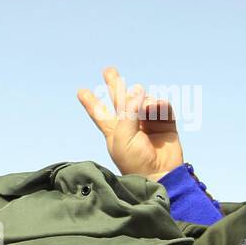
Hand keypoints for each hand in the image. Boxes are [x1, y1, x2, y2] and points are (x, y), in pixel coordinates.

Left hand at [77, 66, 182, 180]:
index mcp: (114, 130)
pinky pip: (162, 105)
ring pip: (144, 100)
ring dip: (144, 100)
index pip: (99, 113)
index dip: (91, 102)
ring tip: (146, 109)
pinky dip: (159, 104)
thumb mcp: (122, 136)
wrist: (160, 174)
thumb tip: (138, 89)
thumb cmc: (135, 160)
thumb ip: (128, 111)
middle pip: (120, 99)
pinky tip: (157, 107)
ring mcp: (148, 123)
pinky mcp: (165, 124)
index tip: (81, 91)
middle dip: (114, 84)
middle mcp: (130, 124)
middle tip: (109, 70)